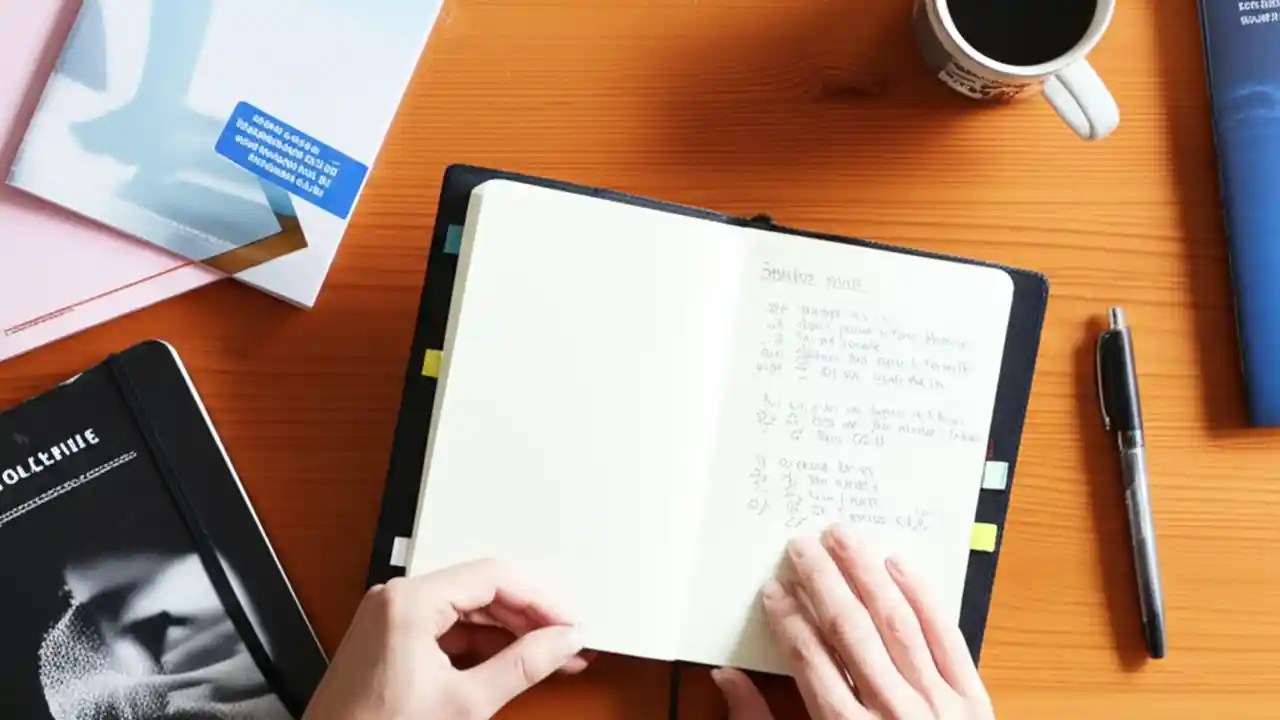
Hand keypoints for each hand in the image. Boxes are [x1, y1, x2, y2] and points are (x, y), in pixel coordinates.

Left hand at [304, 559, 589, 719]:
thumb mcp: (465, 703)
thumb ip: (523, 666)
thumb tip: (562, 642)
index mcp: (410, 600)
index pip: (492, 579)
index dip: (539, 603)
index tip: (568, 626)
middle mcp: (396, 599)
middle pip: (480, 593)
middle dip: (526, 620)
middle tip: (565, 644)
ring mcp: (389, 619)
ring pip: (465, 613)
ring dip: (506, 635)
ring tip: (547, 657)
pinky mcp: (388, 641)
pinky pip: (445, 631)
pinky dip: (479, 648)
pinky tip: (509, 665)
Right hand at [713, 523, 993, 719]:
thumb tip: (726, 679)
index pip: (810, 661)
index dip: (788, 620)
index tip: (773, 589)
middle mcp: (892, 715)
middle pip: (850, 631)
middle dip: (822, 582)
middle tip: (801, 544)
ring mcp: (938, 706)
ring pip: (897, 622)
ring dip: (867, 574)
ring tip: (844, 537)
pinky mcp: (975, 701)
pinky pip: (947, 637)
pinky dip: (924, 597)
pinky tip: (901, 565)